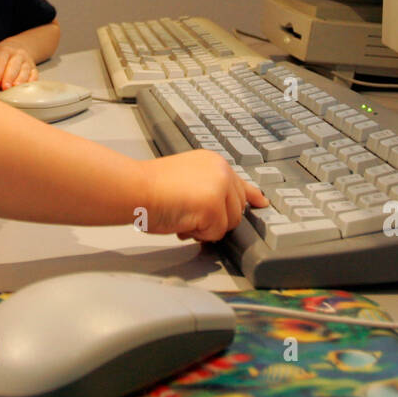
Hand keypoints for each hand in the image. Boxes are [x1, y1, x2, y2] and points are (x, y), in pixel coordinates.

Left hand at [0, 39, 37, 89]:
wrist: (18, 48)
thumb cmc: (1, 57)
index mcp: (4, 50)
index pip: (0, 62)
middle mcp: (17, 54)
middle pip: (14, 66)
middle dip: (8, 78)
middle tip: (3, 88)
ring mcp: (27, 61)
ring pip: (25, 71)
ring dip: (19, 81)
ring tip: (13, 89)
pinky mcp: (34, 68)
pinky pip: (34, 76)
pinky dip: (30, 82)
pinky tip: (24, 89)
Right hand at [138, 150, 268, 241]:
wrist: (135, 188)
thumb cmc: (150, 188)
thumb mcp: (186, 180)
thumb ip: (208, 190)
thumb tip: (221, 211)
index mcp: (213, 163)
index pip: (241, 182)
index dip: (251, 197)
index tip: (262, 203)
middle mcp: (221, 170)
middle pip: (237, 209)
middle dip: (215, 220)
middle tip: (189, 215)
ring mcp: (220, 187)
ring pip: (228, 224)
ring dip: (205, 228)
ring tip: (182, 215)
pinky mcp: (214, 206)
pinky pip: (214, 234)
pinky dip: (197, 234)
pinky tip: (182, 220)